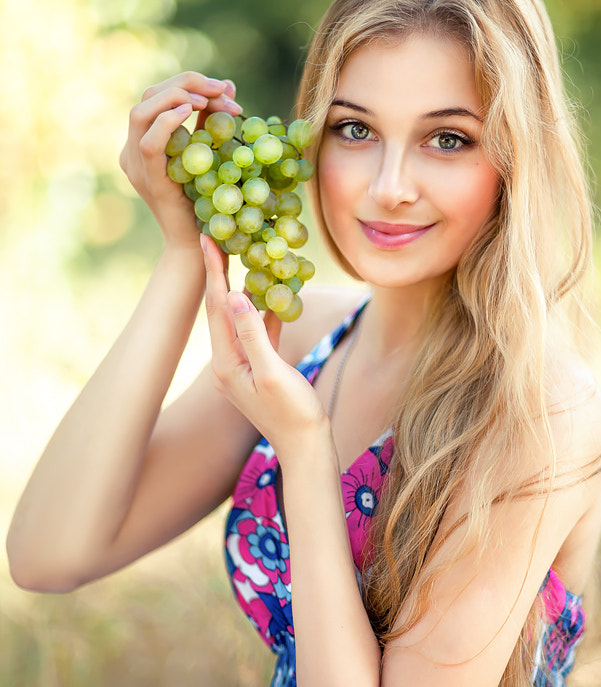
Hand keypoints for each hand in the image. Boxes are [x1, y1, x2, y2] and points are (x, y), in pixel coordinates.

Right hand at [119, 71, 242, 246]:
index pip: (157, 95)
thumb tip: (228, 86)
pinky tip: (190, 114)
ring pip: (141, 113)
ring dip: (176, 97)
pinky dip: (168, 123)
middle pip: (147, 97)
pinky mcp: (149, 181)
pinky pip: (149, 144)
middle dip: (186, 85)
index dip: (189, 83)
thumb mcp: (210, 153)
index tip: (224, 88)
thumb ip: (213, 121)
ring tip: (207, 99)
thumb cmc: (205, 202)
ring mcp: (136, 166)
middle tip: (220, 89)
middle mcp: (132, 150)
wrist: (199, 244)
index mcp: (143, 141)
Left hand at [200, 234, 328, 459]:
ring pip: (240, 319)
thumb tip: (237, 296)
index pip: (217, 308)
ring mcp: (244, 367)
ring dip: (242, 289)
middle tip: (217, 237)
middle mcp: (228, 363)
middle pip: (222, 310)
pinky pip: (258, 334)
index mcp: (226, 363)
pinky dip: (264, 312)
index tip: (207, 239)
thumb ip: (254, 334)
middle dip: (219, 275)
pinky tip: (271, 294)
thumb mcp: (272, 373)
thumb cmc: (293, 415)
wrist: (307, 449)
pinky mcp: (261, 371)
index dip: (213, 272)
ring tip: (241, 257)